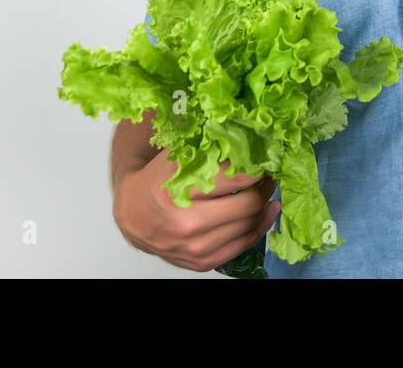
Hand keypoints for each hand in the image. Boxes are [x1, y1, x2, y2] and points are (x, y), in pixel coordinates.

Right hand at [113, 148, 280, 272]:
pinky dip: (260, 227)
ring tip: (266, 190)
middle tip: (268, 174)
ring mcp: (195, 247)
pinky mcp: (202, 263)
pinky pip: (243, 245)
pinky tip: (267, 212)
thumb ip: (211, 149)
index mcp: (179, 191)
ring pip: (249, 225)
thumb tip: (250, 139)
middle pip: (248, 204)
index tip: (265, 158)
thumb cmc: (157, 182)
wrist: (134, 215)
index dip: (257, 167)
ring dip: (264, 205)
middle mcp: (187, 224)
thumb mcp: (178, 157)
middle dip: (265, 186)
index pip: (236, 177)